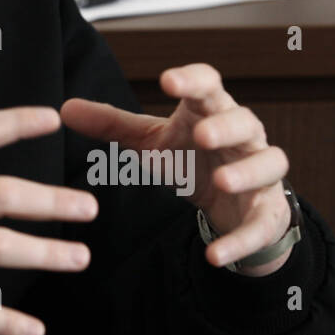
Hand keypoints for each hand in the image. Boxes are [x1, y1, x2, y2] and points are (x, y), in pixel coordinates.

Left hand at [59, 63, 292, 275]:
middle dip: (225, 126)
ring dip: (246, 171)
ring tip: (222, 180)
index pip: (209, 85)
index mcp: (210, 112)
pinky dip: (241, 240)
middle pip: (244, 120)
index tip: (167, 80)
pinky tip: (215, 254)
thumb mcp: (151, 142)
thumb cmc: (191, 159)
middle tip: (202, 133)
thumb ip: (112, 125)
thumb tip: (64, 108)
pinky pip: (261, 223)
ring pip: (269, 162)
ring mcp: (260, 173)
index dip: (192, 80)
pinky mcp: (267, 211)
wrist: (231, 204)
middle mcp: (242, 136)